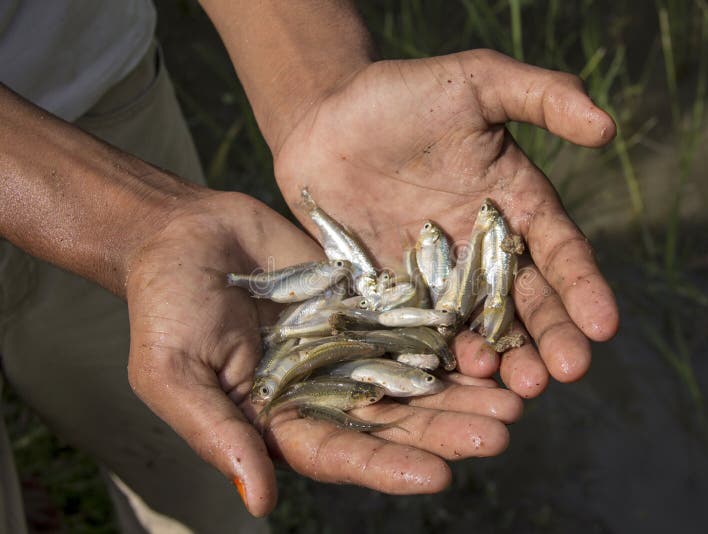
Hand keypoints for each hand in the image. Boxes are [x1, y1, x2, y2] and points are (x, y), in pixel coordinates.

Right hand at [125, 189, 521, 515]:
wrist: (184, 233)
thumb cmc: (163, 306)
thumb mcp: (174, 374)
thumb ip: (218, 434)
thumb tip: (260, 502)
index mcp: (281, 421)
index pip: (341, 454)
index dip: (387, 465)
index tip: (438, 475)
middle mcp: (324, 392)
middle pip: (394, 420)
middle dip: (446, 429)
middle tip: (502, 431)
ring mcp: (349, 348)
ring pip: (415, 377)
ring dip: (463, 390)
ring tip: (515, 397)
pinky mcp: (366, 305)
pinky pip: (414, 324)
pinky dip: (450, 336)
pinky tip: (489, 343)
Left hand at [272, 49, 619, 397]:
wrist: (324, 119)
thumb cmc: (401, 95)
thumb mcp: (475, 80)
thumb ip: (540, 95)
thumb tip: (607, 126)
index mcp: (516, 206)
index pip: (560, 253)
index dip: (583, 289)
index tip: (603, 326)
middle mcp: (485, 250)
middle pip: (527, 303)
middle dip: (550, 340)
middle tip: (565, 374)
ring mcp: (440, 278)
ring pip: (479, 329)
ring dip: (502, 360)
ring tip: (517, 389)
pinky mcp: (395, 295)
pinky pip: (421, 333)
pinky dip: (439, 360)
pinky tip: (453, 384)